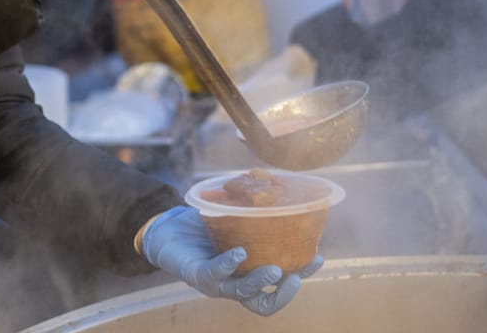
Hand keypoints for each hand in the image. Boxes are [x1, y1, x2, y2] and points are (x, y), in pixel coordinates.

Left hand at [139, 207, 322, 316]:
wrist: (167, 230)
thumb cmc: (204, 227)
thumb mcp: (234, 218)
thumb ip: (256, 210)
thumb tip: (284, 184)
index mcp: (249, 273)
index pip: (280, 284)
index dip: (301, 275)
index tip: (318, 258)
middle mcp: (234, 284)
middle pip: (264, 303)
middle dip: (284, 294)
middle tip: (296, 277)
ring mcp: (217, 283)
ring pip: (243, 294)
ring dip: (260, 283)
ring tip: (274, 270)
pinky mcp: (197, 275)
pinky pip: (216, 274)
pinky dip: (229, 264)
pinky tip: (239, 253)